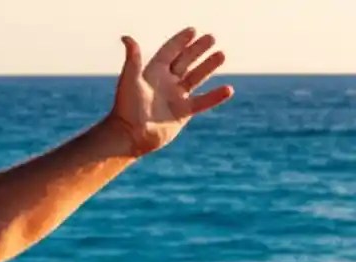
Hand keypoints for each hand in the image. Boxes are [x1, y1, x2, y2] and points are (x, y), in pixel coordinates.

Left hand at [108, 28, 233, 156]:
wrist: (130, 136)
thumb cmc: (126, 108)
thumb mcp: (130, 80)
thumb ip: (133, 59)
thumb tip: (127, 38)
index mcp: (152, 73)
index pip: (169, 52)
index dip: (179, 41)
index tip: (192, 30)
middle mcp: (165, 83)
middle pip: (185, 61)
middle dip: (197, 49)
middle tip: (212, 37)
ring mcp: (175, 98)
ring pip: (196, 78)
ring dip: (208, 66)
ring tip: (221, 54)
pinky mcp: (182, 113)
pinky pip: (203, 102)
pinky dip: (215, 96)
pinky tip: (228, 89)